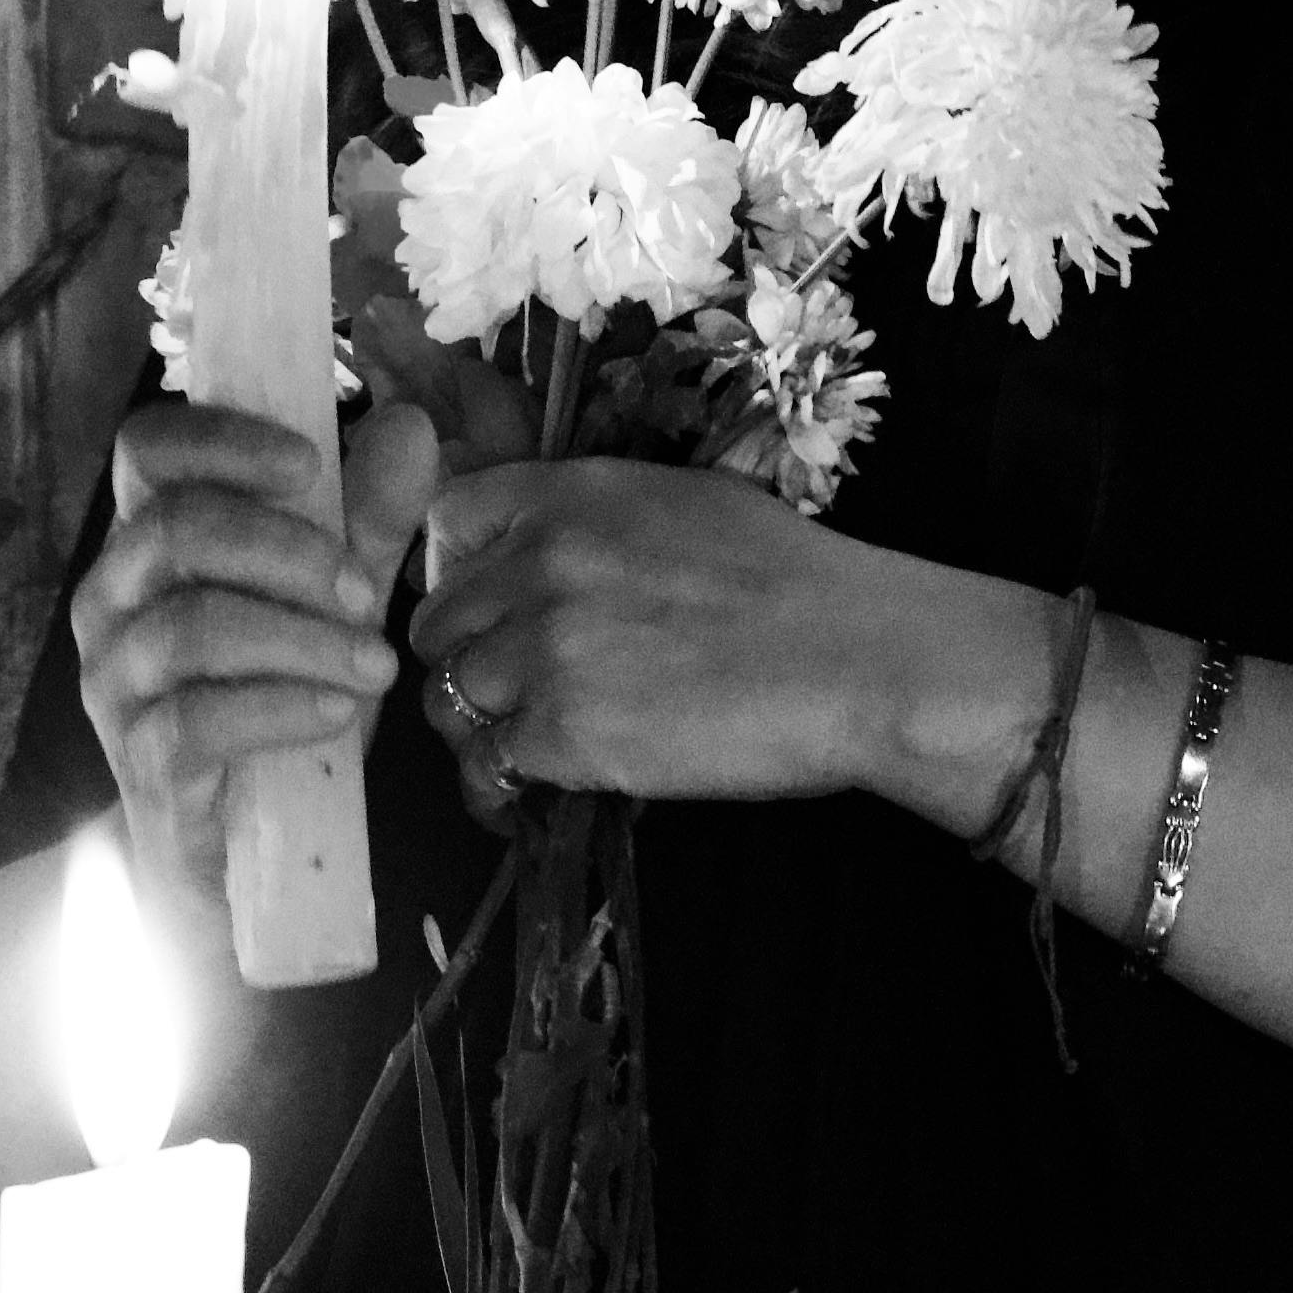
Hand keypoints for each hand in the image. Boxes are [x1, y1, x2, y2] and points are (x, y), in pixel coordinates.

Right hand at [74, 398, 443, 901]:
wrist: (236, 853)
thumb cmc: (278, 703)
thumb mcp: (336, 603)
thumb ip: (368, 520)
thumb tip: (411, 423)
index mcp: (149, 538)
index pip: (147, 448)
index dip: (223, 439)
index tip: (312, 465)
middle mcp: (112, 598)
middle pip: (176, 528)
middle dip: (288, 550)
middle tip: (367, 593)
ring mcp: (114, 682)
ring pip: (191, 626)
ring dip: (301, 637)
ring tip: (375, 667)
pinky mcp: (138, 763)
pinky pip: (194, 720)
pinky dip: (280, 708)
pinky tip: (337, 714)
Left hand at [408, 455, 922, 821]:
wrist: (856, 658)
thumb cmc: (794, 579)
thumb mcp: (684, 502)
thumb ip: (593, 517)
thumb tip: (543, 548)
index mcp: (569, 497)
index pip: (448, 522)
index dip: (458, 570)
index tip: (483, 605)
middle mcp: (539, 564)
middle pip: (436, 621)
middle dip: (464, 656)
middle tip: (504, 689)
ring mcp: (545, 651)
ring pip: (449, 697)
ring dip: (477, 726)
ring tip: (516, 748)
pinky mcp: (563, 734)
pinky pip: (486, 767)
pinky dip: (495, 788)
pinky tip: (523, 796)